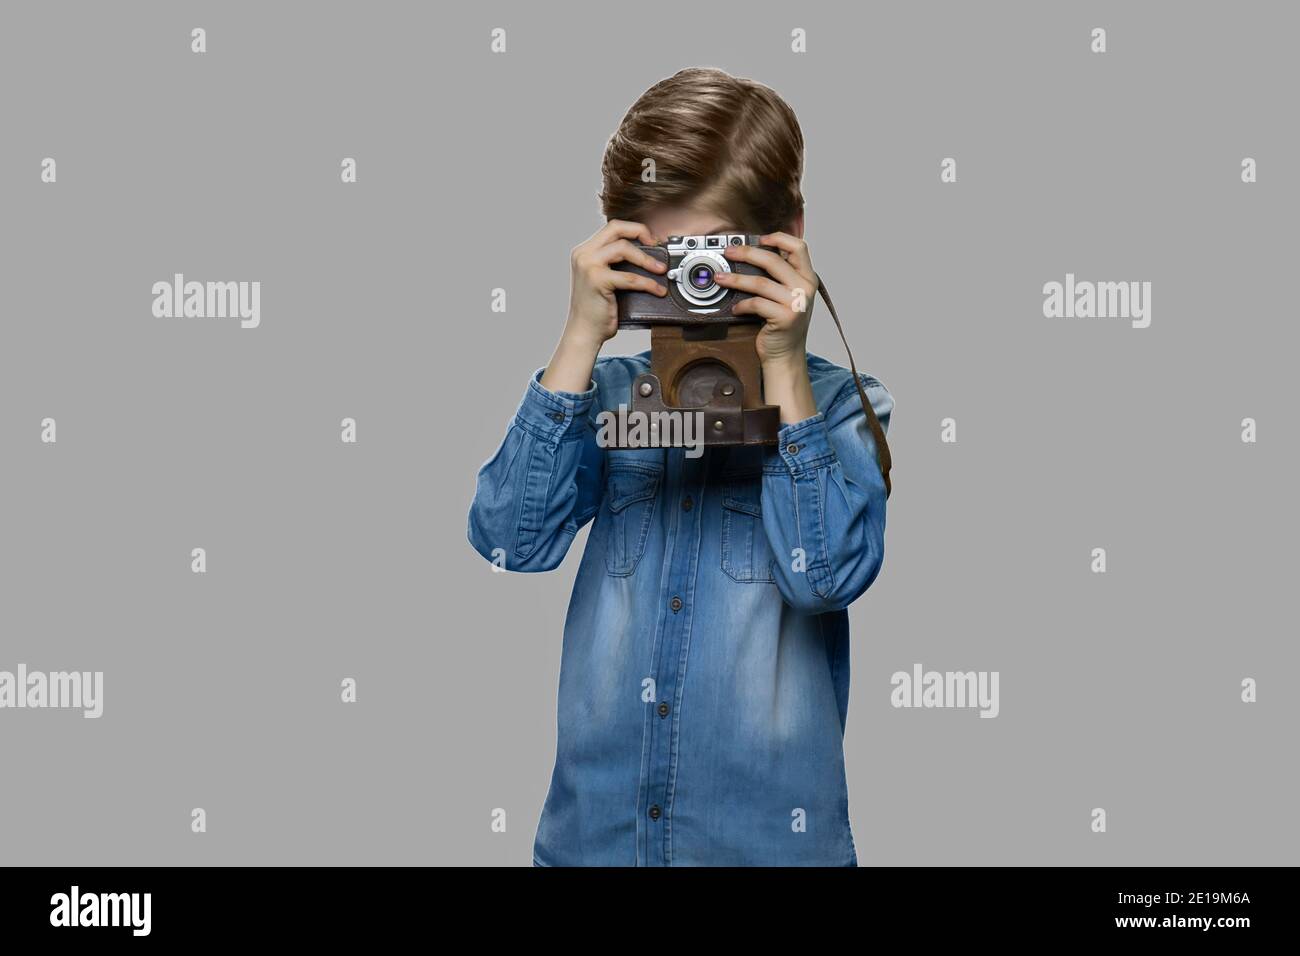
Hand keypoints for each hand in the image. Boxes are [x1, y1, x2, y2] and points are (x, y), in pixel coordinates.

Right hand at [541, 220, 666, 394]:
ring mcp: (588, 265)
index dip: (634, 229)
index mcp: (584, 251)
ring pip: (624, 248)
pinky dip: (647, 283)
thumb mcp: (603, 279)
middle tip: (657, 246)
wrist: (584, 332)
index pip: (612, 227)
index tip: (651, 240)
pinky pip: (629, 277)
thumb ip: (615, 263)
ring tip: (661, 270)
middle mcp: (583, 254)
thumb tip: (648, 254)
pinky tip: (657, 290)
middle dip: (641, 232)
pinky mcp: (597, 280)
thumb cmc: (597, 309)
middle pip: (616, 228)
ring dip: (647, 259)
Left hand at [716, 232, 817, 367]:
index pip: (799, 247)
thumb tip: (751, 254)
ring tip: (720, 279)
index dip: (779, 238)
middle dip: (746, 253)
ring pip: (760, 282)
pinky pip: (756, 304)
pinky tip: (735, 308)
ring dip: (736, 279)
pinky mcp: (785, 318)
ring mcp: (796, 303)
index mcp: (808, 278)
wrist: (786, 355)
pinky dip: (742, 305)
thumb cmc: (783, 324)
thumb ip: (781, 276)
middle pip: (773, 260)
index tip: (759, 238)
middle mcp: (805, 288)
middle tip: (729, 252)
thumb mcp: (789, 295)